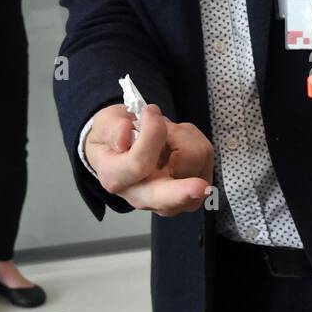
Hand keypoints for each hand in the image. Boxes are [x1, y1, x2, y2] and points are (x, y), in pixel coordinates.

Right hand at [86, 103, 213, 216]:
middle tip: (200, 187)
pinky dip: (195, 142)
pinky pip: (205, 159)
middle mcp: (142, 196)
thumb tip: (124, 137)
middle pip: (166, 197)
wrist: (123, 152)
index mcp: (116, 179)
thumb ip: (112, 128)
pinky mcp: (191, 195)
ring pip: (195, 161)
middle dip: (183, 192)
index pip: (137, 165)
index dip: (149, 136)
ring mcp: (169, 200)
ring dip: (184, 135)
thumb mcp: (106, 124)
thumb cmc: (115, 138)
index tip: (150, 111)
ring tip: (165, 133)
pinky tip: (177, 144)